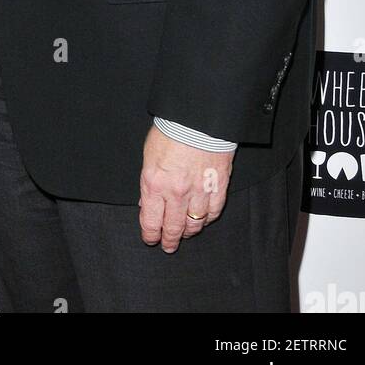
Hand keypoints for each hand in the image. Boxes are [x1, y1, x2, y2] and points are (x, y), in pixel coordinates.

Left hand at [139, 124, 232, 252]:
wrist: (197, 118)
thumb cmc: (170, 131)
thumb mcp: (149, 156)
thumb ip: (148, 182)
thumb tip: (147, 202)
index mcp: (154, 184)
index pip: (151, 221)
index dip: (150, 234)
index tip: (150, 239)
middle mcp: (176, 193)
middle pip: (173, 228)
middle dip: (169, 240)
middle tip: (168, 246)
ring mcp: (198, 192)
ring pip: (194, 224)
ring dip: (188, 231)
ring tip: (185, 233)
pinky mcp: (218, 188)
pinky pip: (213, 213)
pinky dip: (207, 219)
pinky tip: (203, 219)